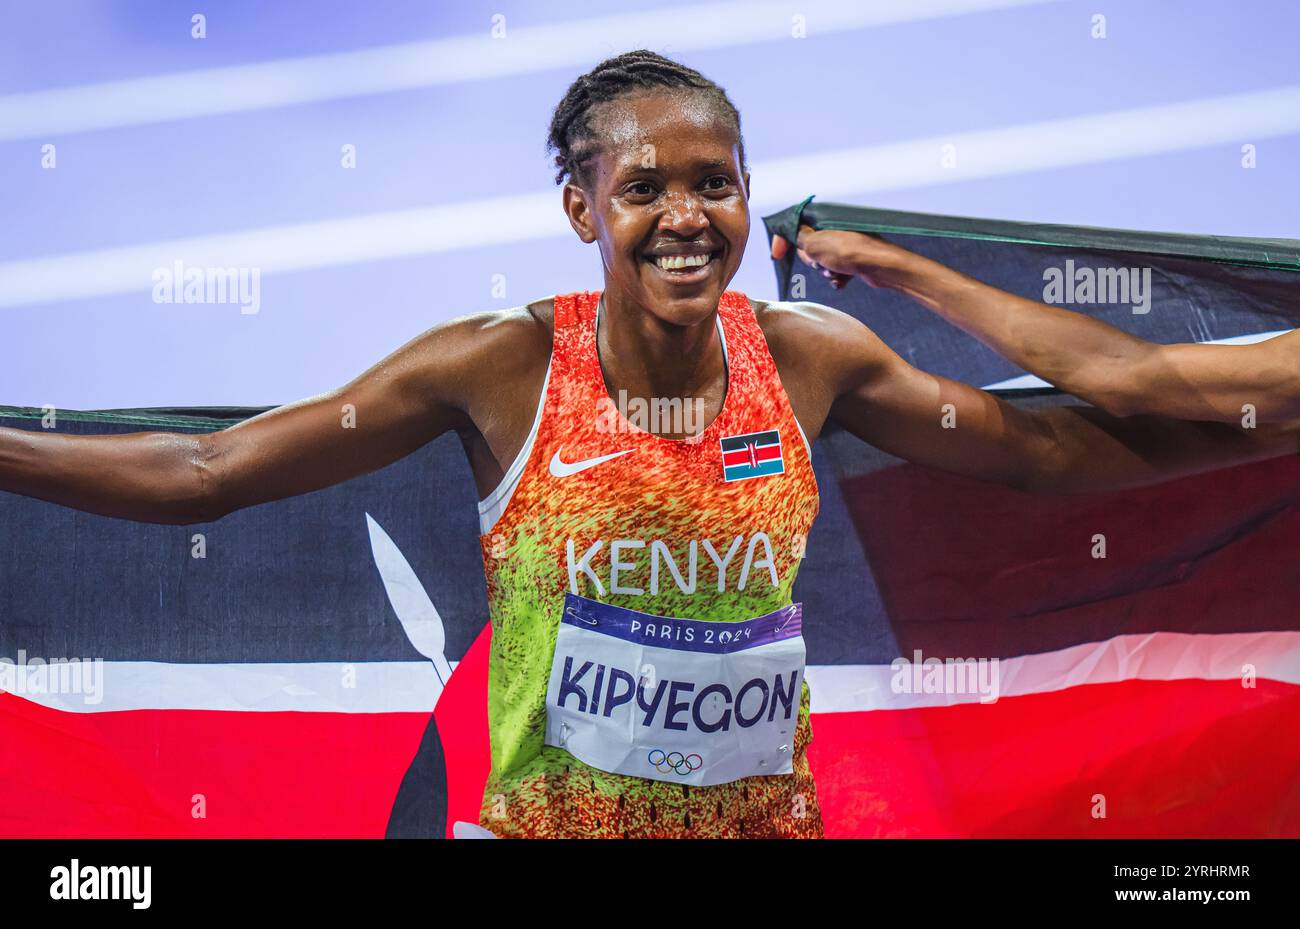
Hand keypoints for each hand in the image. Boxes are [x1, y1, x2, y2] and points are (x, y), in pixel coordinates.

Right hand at [771, 225, 906, 289]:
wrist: (881, 266)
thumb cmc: (850, 252)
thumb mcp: (815, 244)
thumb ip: (799, 237)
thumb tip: (792, 234)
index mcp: (824, 218)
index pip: (795, 225)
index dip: (783, 239)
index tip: (776, 256)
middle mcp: (834, 228)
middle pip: (807, 246)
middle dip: (811, 259)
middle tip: (820, 262)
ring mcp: (844, 244)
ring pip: (821, 261)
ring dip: (824, 270)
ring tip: (836, 271)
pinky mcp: (853, 258)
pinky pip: (835, 270)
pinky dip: (837, 276)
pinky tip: (844, 279)